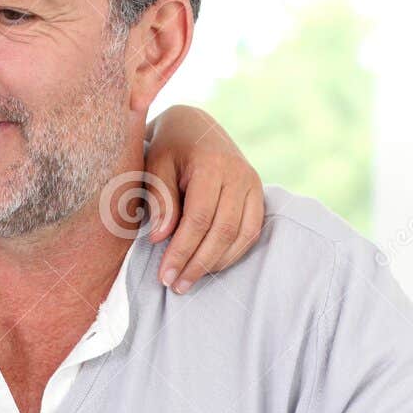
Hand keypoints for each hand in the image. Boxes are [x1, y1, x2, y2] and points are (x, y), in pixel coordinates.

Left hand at [144, 105, 263, 290]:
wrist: (195, 126)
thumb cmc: (169, 148)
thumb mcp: (155, 164)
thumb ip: (158, 197)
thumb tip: (160, 237)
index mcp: (213, 164)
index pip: (199, 217)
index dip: (182, 250)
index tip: (163, 275)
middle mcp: (240, 174)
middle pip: (222, 231)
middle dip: (197, 264)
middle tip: (174, 285)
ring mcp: (253, 184)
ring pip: (241, 236)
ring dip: (215, 264)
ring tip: (187, 282)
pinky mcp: (258, 195)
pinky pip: (251, 232)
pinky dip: (231, 254)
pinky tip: (209, 267)